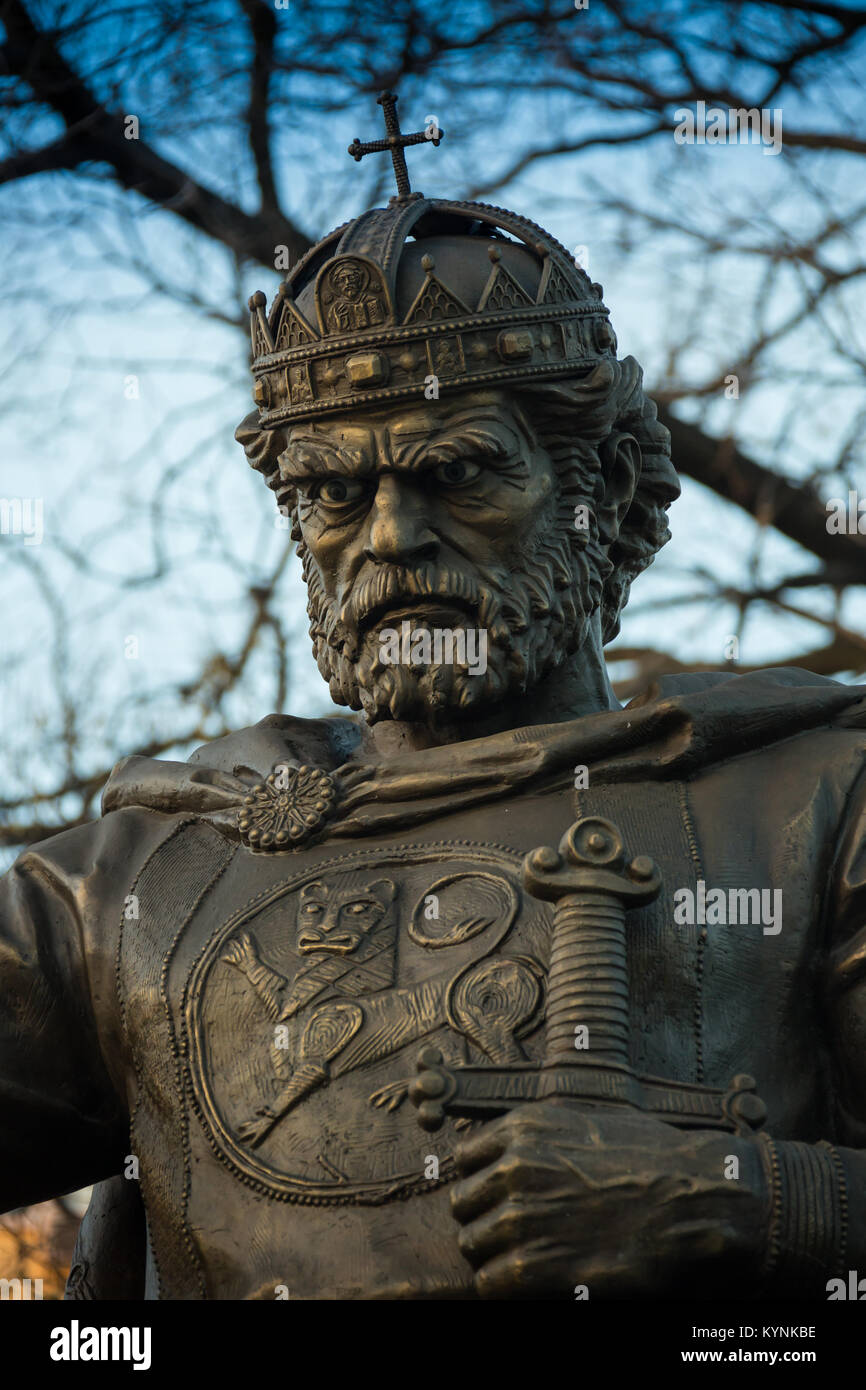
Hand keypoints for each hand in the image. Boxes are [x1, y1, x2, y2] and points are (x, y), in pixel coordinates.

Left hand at [450, 1099, 769, 1298]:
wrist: (694, 1200)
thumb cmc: (653, 1161)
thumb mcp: (587, 1125)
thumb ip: (539, 1139)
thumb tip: (507, 1161)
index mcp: (524, 1127)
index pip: (466, 1158)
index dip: (484, 1181)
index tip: (500, 1197)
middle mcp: (513, 1167)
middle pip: (464, 1204)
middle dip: (485, 1219)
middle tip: (518, 1234)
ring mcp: (520, 1216)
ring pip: (473, 1245)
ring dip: (495, 1255)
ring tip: (532, 1258)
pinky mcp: (534, 1266)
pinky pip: (490, 1282)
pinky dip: (507, 1287)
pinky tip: (539, 1280)